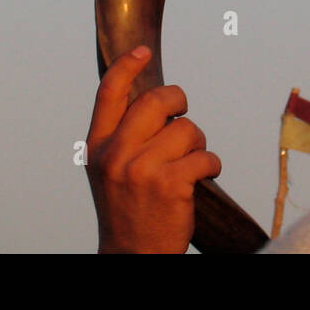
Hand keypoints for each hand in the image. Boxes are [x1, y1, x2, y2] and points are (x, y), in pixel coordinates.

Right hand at [86, 46, 221, 253]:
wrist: (133, 257)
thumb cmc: (127, 208)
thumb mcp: (108, 169)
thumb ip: (122, 135)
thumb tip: (154, 97)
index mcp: (97, 146)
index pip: (108, 93)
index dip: (127, 66)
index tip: (142, 51)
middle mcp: (115, 155)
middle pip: (155, 101)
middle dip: (178, 101)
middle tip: (183, 113)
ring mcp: (142, 170)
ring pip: (186, 129)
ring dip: (197, 142)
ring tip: (191, 161)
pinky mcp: (171, 185)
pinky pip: (205, 156)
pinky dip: (211, 164)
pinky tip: (203, 176)